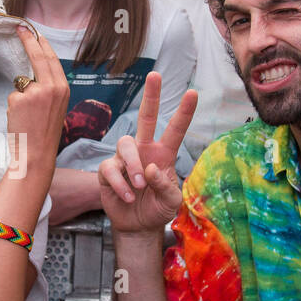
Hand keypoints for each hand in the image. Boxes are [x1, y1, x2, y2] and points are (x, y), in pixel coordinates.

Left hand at [6, 24, 69, 184]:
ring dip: (20, 98)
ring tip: (27, 117)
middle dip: (28, 40)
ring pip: (21, 85)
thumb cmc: (44, 134)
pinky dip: (12, 108)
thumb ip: (49, 89)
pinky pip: (12, 97)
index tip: (35, 33)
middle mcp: (51, 87)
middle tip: (20, 28)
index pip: (50, 59)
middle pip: (37, 57)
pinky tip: (19, 120)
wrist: (36, 154)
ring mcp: (34, 93)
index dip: (41, 44)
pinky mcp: (18, 99)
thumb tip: (35, 75)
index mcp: (63, 89)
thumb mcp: (56, 108)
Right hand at [98, 72, 196, 234]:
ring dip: (133, 165)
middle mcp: (144, 150)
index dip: (184, 112)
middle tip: (155, 75)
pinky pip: (110, 168)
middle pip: (145, 117)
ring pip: (125, 144)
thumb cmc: (158, 209)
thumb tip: (150, 168)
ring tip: (140, 187)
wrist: (137, 226)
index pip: (175, 129)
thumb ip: (166, 185)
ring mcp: (124, 159)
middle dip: (151, 96)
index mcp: (164, 154)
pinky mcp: (107, 172)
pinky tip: (128, 197)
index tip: (193, 93)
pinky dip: (120, 184)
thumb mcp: (172, 202)